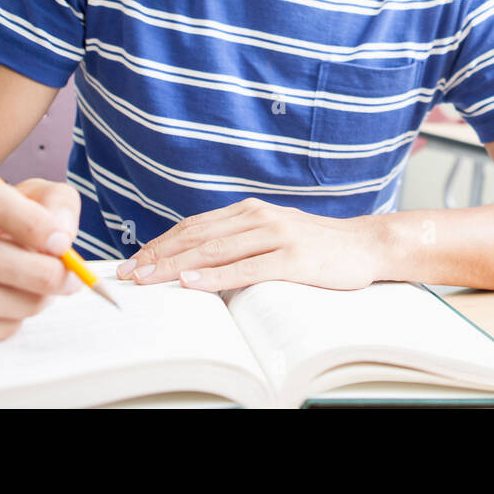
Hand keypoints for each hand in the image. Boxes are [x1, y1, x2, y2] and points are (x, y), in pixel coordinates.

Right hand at [0, 176, 81, 346]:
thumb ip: (57, 204)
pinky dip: (2, 327)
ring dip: (25, 303)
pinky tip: (15, 313)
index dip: (32, 224)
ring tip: (44, 296)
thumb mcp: (34, 199)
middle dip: (39, 274)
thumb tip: (61, 236)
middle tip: (68, 280)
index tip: (62, 243)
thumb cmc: (1, 225)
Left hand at [115, 197, 381, 292]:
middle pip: (197, 236)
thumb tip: (196, 261)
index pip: (194, 226)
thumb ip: (240, 240)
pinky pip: (246, 268)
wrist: (366, 245)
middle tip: (127, 273)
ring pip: (215, 250)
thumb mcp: (274, 234)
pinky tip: (192, 282)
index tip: (132, 261)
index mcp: (250, 211)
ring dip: (175, 266)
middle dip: (157, 256)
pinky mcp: (293, 258)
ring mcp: (276, 235)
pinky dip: (215, 275)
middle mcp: (259, 217)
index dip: (161, 242)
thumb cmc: (317, 246)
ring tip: (147, 278)